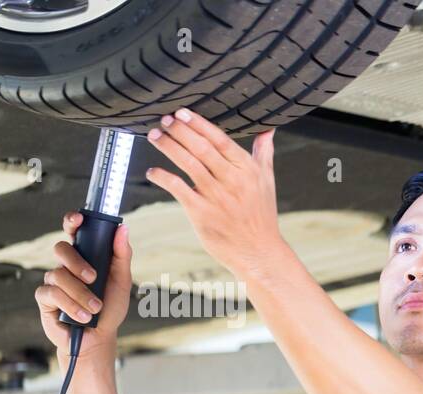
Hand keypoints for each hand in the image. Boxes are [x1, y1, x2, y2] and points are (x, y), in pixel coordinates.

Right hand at [36, 210, 131, 366]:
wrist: (98, 338)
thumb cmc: (109, 308)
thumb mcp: (121, 282)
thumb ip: (121, 256)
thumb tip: (122, 229)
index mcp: (84, 258)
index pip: (73, 233)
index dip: (71, 221)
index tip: (77, 219)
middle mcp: (65, 266)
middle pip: (61, 249)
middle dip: (77, 263)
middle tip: (93, 278)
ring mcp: (53, 281)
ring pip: (59, 275)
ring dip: (81, 294)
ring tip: (95, 308)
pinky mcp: (44, 297)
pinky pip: (52, 293)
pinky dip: (71, 305)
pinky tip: (82, 316)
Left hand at [144, 108, 284, 277]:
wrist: (259, 252)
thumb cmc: (261, 216)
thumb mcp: (267, 181)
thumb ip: (264, 153)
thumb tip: (269, 129)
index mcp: (248, 170)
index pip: (220, 140)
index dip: (199, 124)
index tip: (182, 113)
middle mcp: (233, 181)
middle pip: (201, 148)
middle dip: (180, 131)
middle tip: (164, 120)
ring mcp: (217, 197)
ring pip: (188, 164)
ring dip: (169, 147)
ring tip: (155, 136)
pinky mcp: (202, 213)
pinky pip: (178, 189)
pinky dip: (163, 178)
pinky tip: (153, 172)